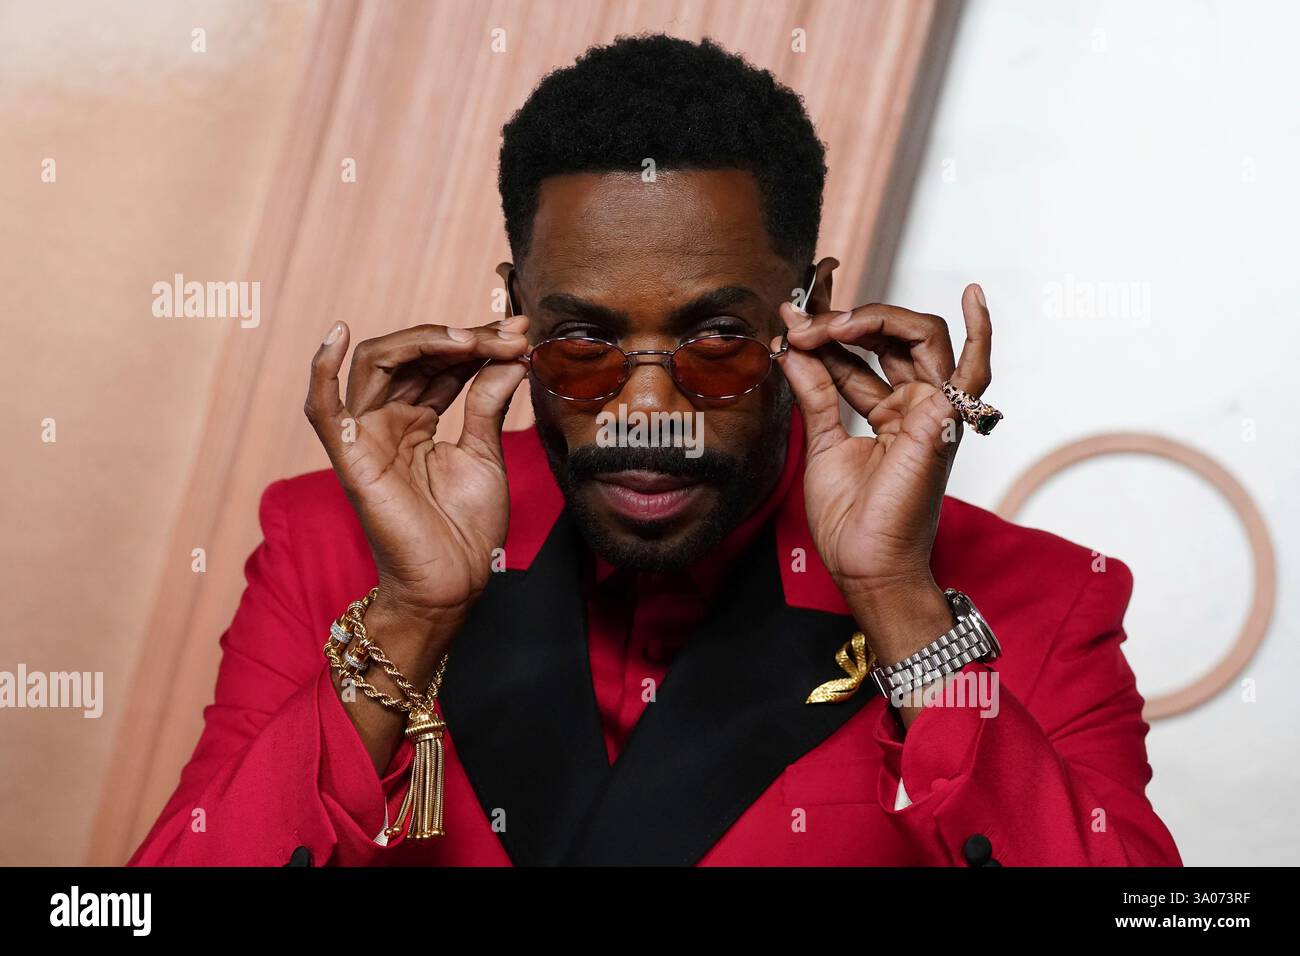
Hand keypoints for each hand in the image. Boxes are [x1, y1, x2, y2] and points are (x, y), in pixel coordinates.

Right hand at [304, 315, 528, 651]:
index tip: (520, 334)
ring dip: (425, 341)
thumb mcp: (485, 454)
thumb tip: (511, 355)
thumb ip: (489, 401)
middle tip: (509, 335)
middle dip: (463, 338)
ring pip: (377, 363)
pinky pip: (323, 409)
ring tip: (471, 339)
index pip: (439, 362)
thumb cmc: (465, 530)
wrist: (453, 584)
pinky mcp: (351, 458)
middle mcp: (387, 420)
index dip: (478, 342)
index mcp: (417, 419)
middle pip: (412, 355)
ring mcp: (366, 436)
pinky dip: (321, 370)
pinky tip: (336, 334)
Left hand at [776, 285, 992, 655]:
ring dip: (870, 319)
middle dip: (840, 321)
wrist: (864, 563)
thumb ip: (814, 390)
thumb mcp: (821, 441)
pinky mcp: (943, 418)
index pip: (859, 353)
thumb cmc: (851, 518)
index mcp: (888, 411)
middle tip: (800, 324)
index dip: (825, 332)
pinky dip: (980, 330)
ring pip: (918, 336)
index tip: (789, 320)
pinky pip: (974, 368)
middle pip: (888, 336)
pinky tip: (973, 295)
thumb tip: (791, 346)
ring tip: (826, 325)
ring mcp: (934, 408)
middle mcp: (915, 404)